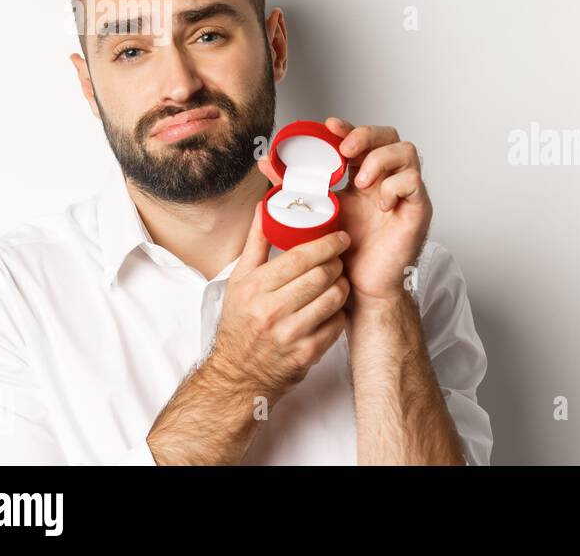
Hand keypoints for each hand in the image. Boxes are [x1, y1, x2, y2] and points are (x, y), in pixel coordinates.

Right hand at [209, 209, 351, 398]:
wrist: (238, 374)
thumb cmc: (240, 323)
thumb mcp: (240, 281)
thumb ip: (256, 242)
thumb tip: (265, 206)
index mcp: (255, 288)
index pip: (300, 258)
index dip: (326, 244)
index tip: (340, 237)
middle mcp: (271, 311)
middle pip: (320, 276)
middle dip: (336, 263)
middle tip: (339, 259)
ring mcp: (290, 334)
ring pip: (333, 298)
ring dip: (342, 286)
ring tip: (338, 281)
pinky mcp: (306, 353)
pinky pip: (337, 324)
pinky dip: (339, 312)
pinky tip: (333, 307)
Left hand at [259, 118, 431, 309]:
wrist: (358, 286)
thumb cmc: (343, 253)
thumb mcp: (315, 211)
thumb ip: (294, 186)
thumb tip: (266, 161)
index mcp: (363, 177)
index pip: (363, 139)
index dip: (348, 127)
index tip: (329, 126)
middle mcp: (386, 180)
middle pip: (389, 136)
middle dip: (366, 135)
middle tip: (345, 150)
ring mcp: (404, 193)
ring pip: (406, 151)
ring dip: (380, 159)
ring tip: (361, 181)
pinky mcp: (417, 209)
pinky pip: (414, 182)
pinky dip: (395, 186)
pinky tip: (380, 204)